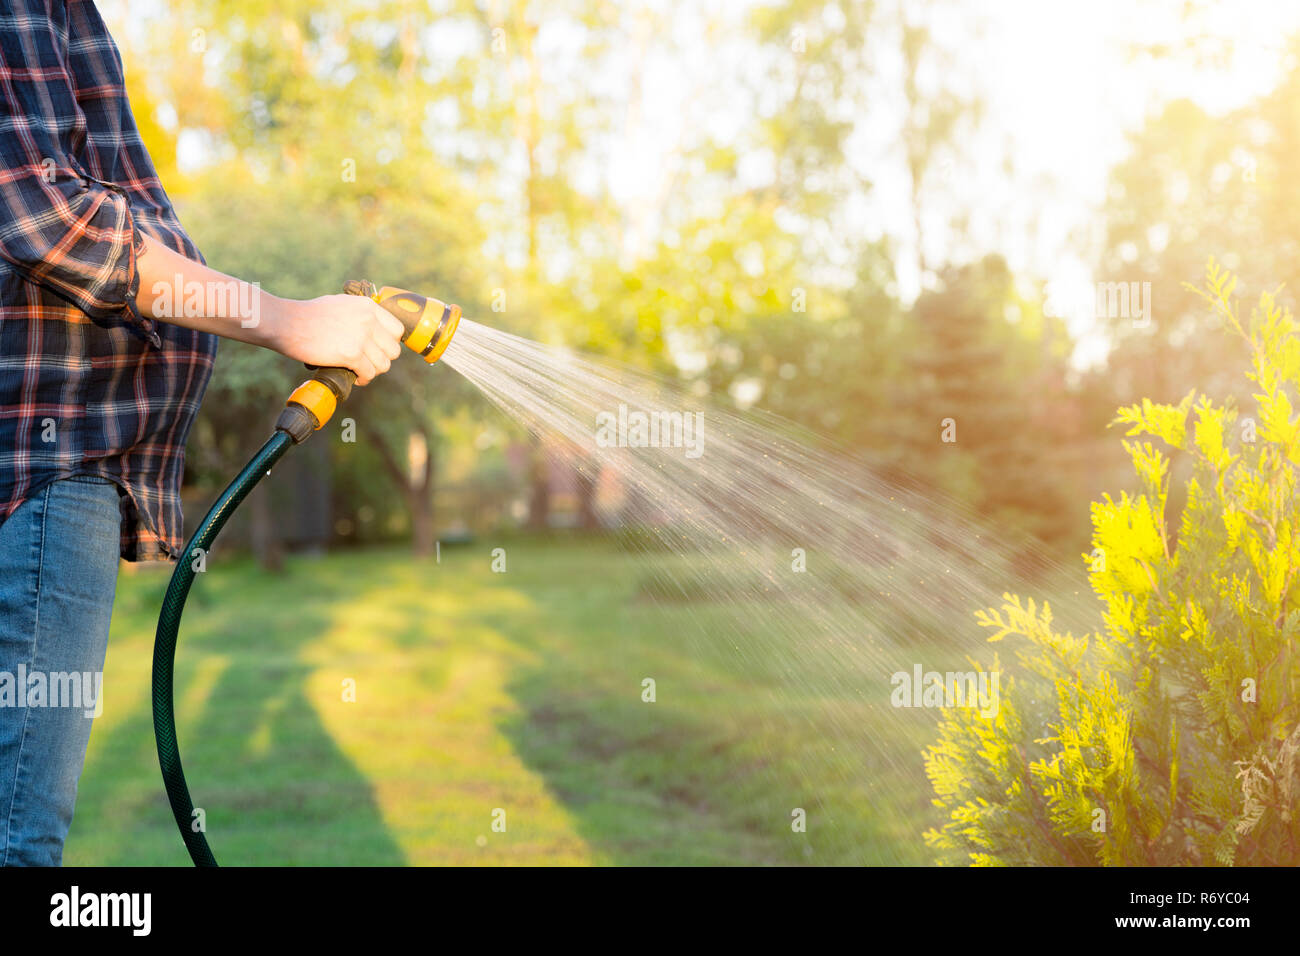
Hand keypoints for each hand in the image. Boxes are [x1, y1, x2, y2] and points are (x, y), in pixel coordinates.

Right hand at [265, 294, 404, 385]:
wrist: (286, 322)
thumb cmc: (308, 314)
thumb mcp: (340, 304)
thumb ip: (359, 314)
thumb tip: (372, 327)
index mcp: (368, 306)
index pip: (397, 330)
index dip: (390, 343)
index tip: (379, 350)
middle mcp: (368, 320)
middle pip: (393, 350)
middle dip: (382, 359)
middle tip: (368, 362)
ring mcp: (361, 337)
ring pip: (383, 365)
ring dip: (373, 372)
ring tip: (360, 372)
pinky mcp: (351, 354)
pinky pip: (368, 373)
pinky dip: (363, 379)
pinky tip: (354, 377)